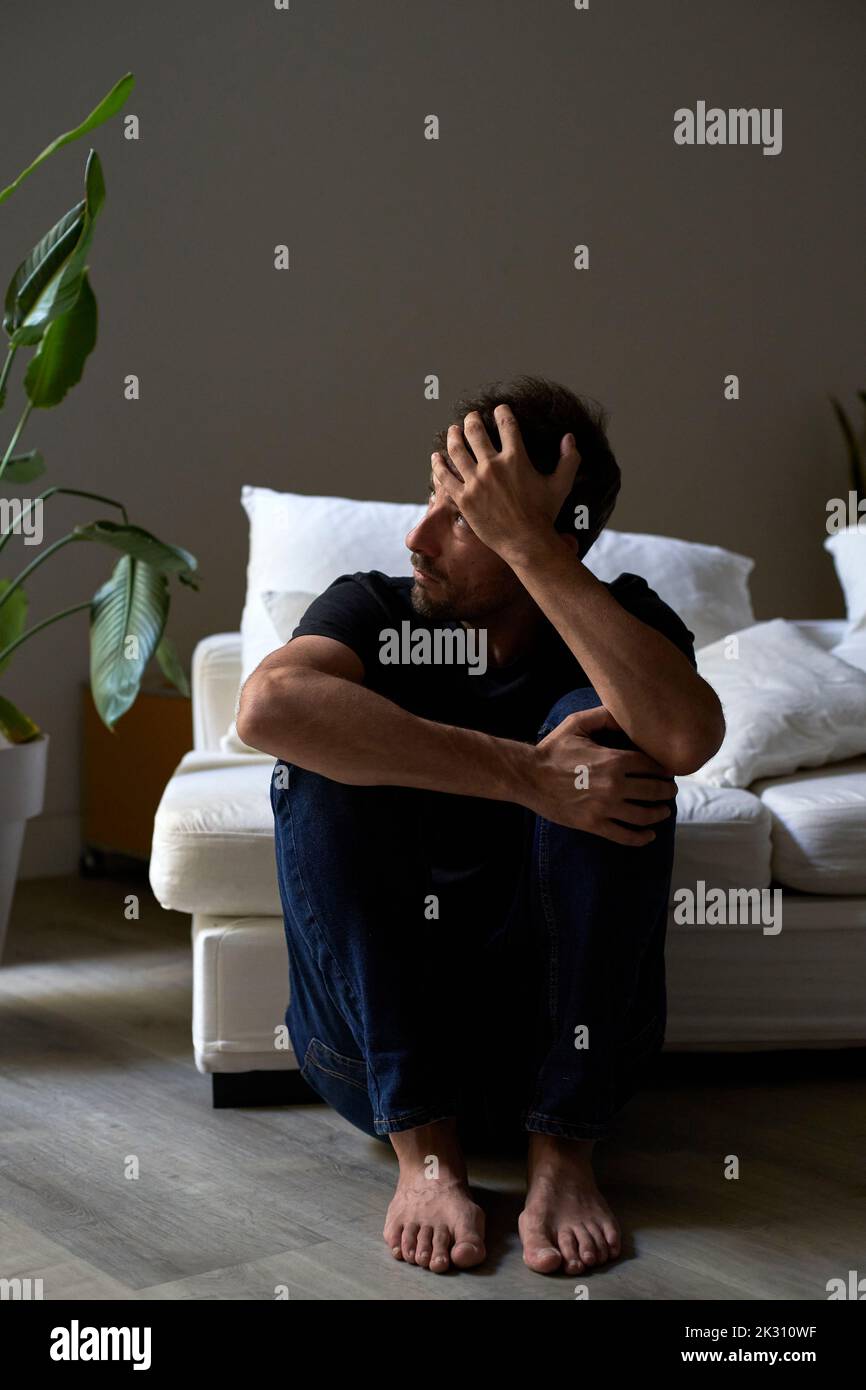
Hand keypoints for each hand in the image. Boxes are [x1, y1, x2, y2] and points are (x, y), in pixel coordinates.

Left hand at [431, 403, 580, 563]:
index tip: (499, 409)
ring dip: (453, 436)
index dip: (502, 412)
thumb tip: (570, 437)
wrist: (526, 543)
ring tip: (453, 430)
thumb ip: (569, 459)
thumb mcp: (561, 485)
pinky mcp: (463, 498)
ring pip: (456, 450)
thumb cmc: (544, 515)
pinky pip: (445, 477)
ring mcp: (475, 482)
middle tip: (471, 417)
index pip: (507, 424)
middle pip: (475, 432)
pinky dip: (438, 464)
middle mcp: (493, 466)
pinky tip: (436, 457)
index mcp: (516, 458)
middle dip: (472, 420)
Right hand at [525, 706, 676, 843]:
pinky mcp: (594, 824)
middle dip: (667, 791)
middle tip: (670, 790)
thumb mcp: (577, 724)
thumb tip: (626, 711)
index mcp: (614, 760)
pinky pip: (625, 836)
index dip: (664, 769)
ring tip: (663, 811)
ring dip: (659, 813)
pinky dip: (641, 837)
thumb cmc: (552, 749)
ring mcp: (605, 808)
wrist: (528, 776)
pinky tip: (649, 834)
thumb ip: (604, 716)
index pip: (652, 766)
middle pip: (654, 790)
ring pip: (644, 815)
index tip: (667, 771)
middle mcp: (614, 785)